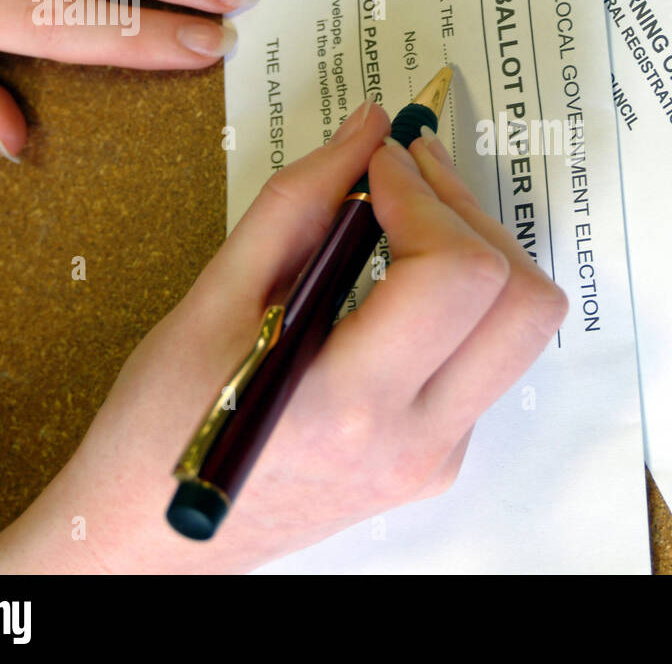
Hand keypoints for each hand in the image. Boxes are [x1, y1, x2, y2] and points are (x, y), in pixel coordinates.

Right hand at [0, 102, 568, 572]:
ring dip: (480, 252)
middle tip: (410, 168)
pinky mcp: (436, 460)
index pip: (455, 275)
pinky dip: (460, 300)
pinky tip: (399, 279)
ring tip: (412, 212)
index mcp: (352, 405)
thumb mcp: (213, 303)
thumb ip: (299, 206)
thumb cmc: (159, 432)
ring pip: (521, 330)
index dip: (425, 193)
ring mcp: (435, 457)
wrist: (149, 541)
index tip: (381, 158)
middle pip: (522, 301)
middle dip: (471, 212)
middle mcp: (415, 440)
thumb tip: (365, 130)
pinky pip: (486, 361)